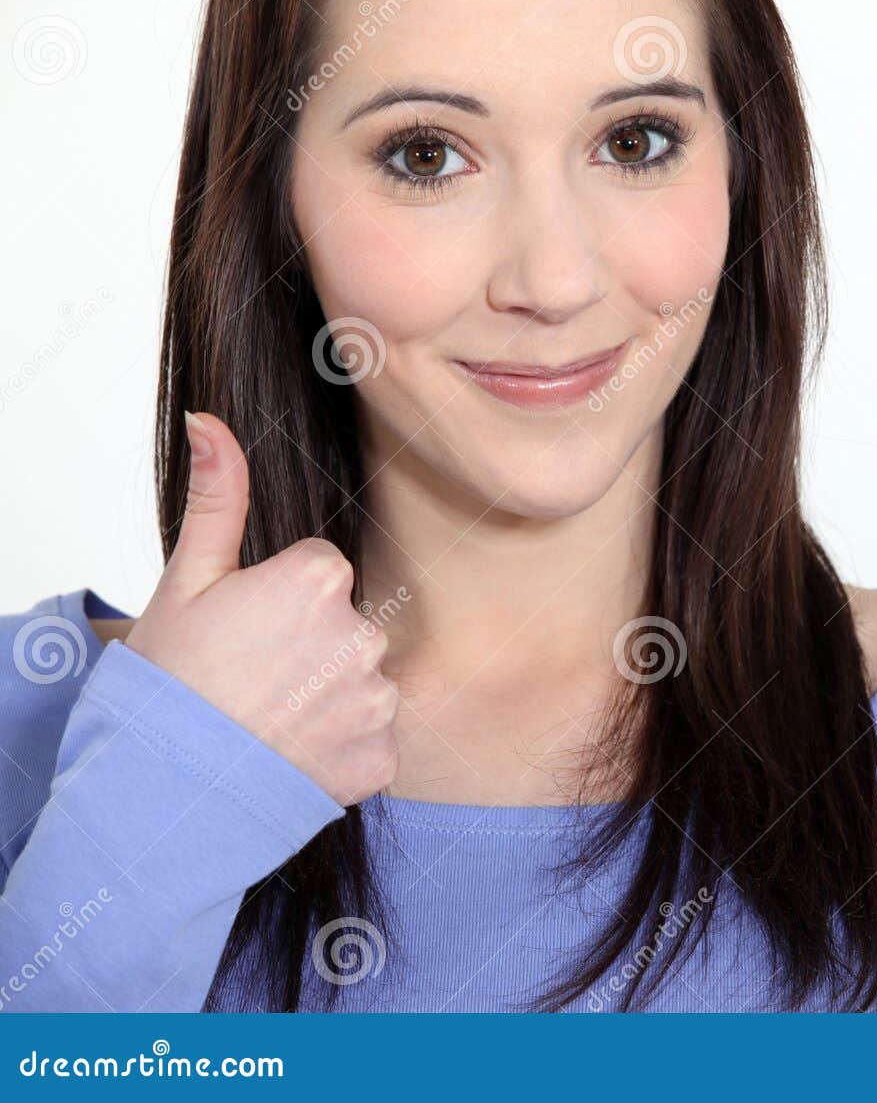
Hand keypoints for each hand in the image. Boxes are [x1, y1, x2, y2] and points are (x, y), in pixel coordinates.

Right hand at [126, 412, 398, 806]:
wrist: (161, 788)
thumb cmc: (169, 680)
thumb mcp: (186, 580)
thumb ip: (218, 498)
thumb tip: (210, 420)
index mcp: (321, 580)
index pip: (325, 573)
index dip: (282, 602)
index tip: (247, 632)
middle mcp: (364, 635)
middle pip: (350, 627)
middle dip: (312, 648)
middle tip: (255, 680)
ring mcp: (377, 701)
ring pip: (364, 683)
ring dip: (330, 699)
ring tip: (272, 720)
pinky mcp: (383, 758)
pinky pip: (374, 740)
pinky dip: (341, 749)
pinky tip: (294, 753)